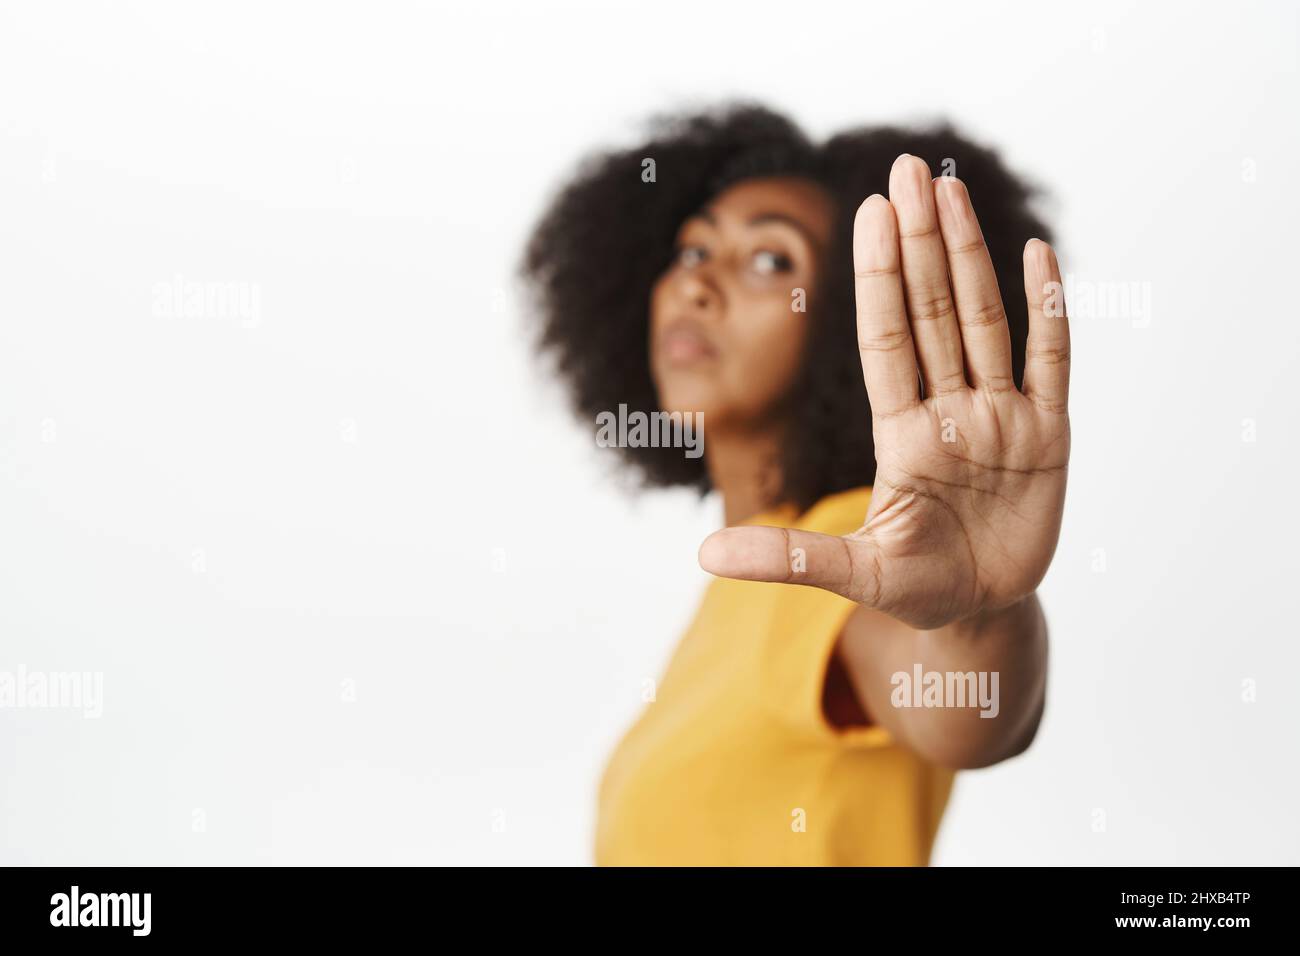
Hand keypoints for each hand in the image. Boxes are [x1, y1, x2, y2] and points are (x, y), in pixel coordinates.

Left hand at [698, 154, 1070, 630]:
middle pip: (935, 313)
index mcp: (903, 435)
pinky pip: (1051, 363)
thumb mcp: (855, 575)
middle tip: (907, 170)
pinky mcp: (1049, 439)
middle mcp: (950, 412)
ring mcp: (1002, 420)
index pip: (888, 341)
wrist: (981, 611)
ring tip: (951, 190)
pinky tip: (1037, 254)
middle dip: (922, 243)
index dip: (881, 278)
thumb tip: (702, 556)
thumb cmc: (916, 587)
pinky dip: (1049, 312)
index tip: (869, 214)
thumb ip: (789, 560)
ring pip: (986, 321)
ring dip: (972, 256)